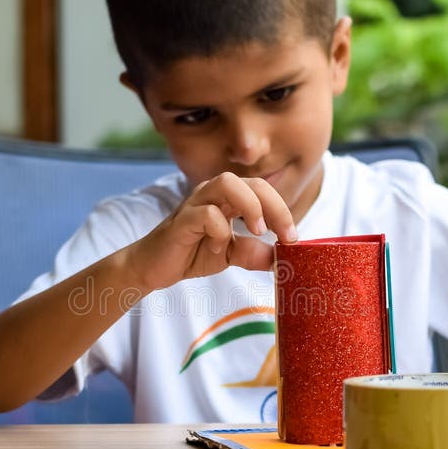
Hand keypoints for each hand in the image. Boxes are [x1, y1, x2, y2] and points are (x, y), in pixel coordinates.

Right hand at [126, 172, 297, 291]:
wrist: (155, 266)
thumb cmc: (192, 253)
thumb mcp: (232, 255)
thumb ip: (255, 254)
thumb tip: (282, 259)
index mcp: (229, 198)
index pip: (263, 190)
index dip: (283, 211)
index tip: (293, 238)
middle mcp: (214, 193)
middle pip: (253, 182)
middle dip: (275, 207)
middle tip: (285, 236)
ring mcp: (196, 202)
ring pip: (228, 183)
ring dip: (251, 206)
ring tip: (256, 232)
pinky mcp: (182, 219)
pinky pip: (206, 214)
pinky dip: (219, 231)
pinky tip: (217, 248)